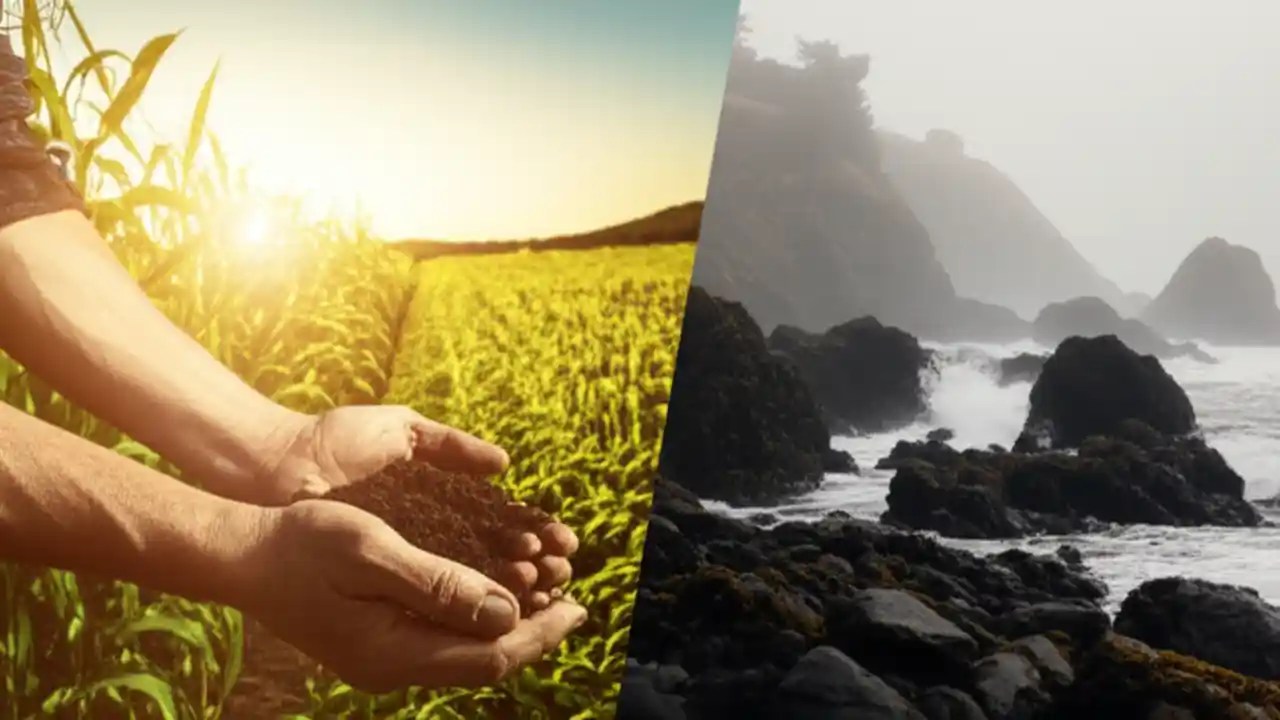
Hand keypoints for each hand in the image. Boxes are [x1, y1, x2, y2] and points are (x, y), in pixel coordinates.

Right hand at [235, 498, 586, 692]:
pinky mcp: (376, 640)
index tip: (579, 607)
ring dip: (508, 624)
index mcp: (393, 653)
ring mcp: (382, 658)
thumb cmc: (303, 544)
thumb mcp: (373, 552)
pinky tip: (494, 590)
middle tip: (573, 599)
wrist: (243, 554)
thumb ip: (439, 585)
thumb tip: (506, 613)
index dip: (540, 634)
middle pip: (483, 661)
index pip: (489, 657)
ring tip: (547, 593)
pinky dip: (476, 615)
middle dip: (534, 631)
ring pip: (464, 652)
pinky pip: (441, 637)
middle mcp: (392, 667)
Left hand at [261, 405, 578, 606]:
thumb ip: (450, 444)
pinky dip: (464, 595)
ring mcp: (403, 559)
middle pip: (493, 560)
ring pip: (468, 580)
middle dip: (533, 567)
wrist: (273, 462)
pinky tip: (495, 599)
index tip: (563, 539)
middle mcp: (426, 536)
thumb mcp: (400, 430)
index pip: (499, 527)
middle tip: (563, 569)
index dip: (532, 535)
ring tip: (540, 584)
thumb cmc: (333, 439)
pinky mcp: (377, 576)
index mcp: (437, 503)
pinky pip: (429, 590)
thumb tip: (503, 465)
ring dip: (508, 587)